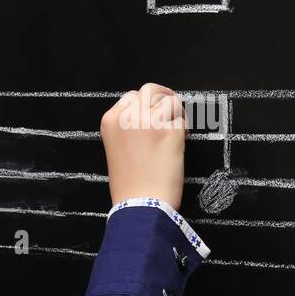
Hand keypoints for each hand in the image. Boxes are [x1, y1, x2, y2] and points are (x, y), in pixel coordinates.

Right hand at [100, 82, 185, 209]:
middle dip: (162, 100)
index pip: (131, 97)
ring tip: (176, 131)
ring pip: (170, 100)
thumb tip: (150, 116)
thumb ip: (128, 128)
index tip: (152, 119)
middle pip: (150, 90)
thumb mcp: (117, 148)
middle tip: (171, 114)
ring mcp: (150, 121)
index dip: (145, 106)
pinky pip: (182, 119)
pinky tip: (180, 143)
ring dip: (176, 113)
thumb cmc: (128, 184)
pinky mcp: (171, 131)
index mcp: (110, 120)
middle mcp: (128, 116)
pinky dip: (184, 128)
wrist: (140, 205)